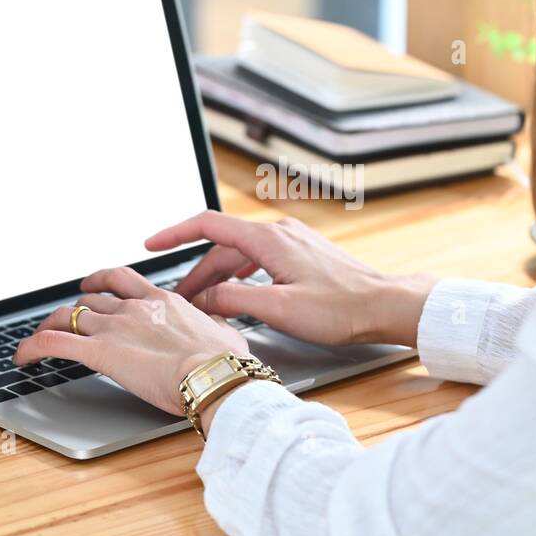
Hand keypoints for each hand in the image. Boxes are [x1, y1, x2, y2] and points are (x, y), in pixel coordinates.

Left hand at [14, 267, 247, 414]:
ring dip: (50, 323)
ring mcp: (114, 327)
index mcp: (163, 300)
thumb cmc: (224, 360)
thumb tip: (218, 325)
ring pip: (68, 315)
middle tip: (66, 313)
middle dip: (76, 305)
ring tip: (40, 333)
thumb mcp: (224, 334)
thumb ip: (214, 324)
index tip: (95, 286)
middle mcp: (134, 308)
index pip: (123, 280)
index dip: (102, 281)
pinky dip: (32, 347)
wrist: (214, 375)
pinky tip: (22, 357)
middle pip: (92, 297)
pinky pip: (53, 343)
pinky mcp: (99, 352)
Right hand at [145, 210, 436, 346]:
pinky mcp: (304, 255)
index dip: (175, 233)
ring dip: (219, 277)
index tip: (150, 244)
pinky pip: (260, 260)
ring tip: (203, 303)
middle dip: (197, 273)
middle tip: (177, 299)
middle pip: (223, 247)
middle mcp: (280, 233)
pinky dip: (241, 276)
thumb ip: (234, 301)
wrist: (384, 306)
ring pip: (242, 255)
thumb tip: (203, 300)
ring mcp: (294, 242)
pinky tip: (238, 295)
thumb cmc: (341, 309)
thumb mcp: (279, 309)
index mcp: (269, 239)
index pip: (209, 225)